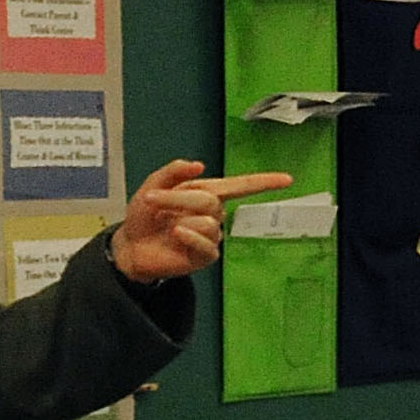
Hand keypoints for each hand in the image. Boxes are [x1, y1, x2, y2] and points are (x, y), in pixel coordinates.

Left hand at [108, 159, 294, 281]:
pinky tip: (175, 235)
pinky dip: (189, 237)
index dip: (264, 182)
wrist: (131, 246)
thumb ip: (172, 172)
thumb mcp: (152, 186)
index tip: (288, 179)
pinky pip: (207, 243)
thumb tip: (199, 165)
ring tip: (165, 224)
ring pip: (207, 221)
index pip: (241, 186)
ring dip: (180, 218)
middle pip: (210, 200)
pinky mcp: (206, 255)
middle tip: (153, 202)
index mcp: (206, 193)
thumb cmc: (145, 216)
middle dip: (178, 199)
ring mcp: (212, 235)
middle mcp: (213, 213)